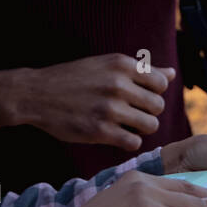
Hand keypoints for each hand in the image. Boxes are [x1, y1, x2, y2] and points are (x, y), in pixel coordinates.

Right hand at [20, 53, 174, 150]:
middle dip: (147, 112)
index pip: (160, 83)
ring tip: (124, 125)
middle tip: (130, 114)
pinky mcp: (100, 131)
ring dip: (140, 128)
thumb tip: (171, 74)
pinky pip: (133, 142)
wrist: (35, 94)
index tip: (138, 97)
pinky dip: (128, 141)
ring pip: (150, 125)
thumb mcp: (106, 65)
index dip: (152, 93)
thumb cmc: (73, 79)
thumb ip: (141, 70)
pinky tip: (115, 135)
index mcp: (121, 64)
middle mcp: (118, 84)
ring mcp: (110, 108)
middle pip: (158, 106)